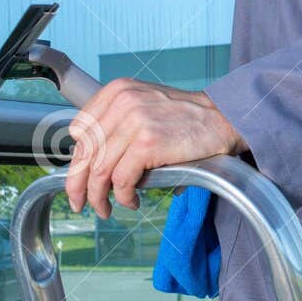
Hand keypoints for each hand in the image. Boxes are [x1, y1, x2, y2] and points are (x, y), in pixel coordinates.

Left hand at [64, 80, 247, 217]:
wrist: (224, 118)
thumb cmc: (187, 117)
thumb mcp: (145, 105)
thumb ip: (118, 123)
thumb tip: (93, 163)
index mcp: (117, 91)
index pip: (79, 129)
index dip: (78, 158)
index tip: (81, 176)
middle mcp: (121, 102)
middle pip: (85, 152)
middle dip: (77, 184)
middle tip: (79, 202)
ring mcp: (134, 122)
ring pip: (99, 171)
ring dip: (99, 197)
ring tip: (106, 209)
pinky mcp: (147, 144)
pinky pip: (122, 180)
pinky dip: (123, 197)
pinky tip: (131, 201)